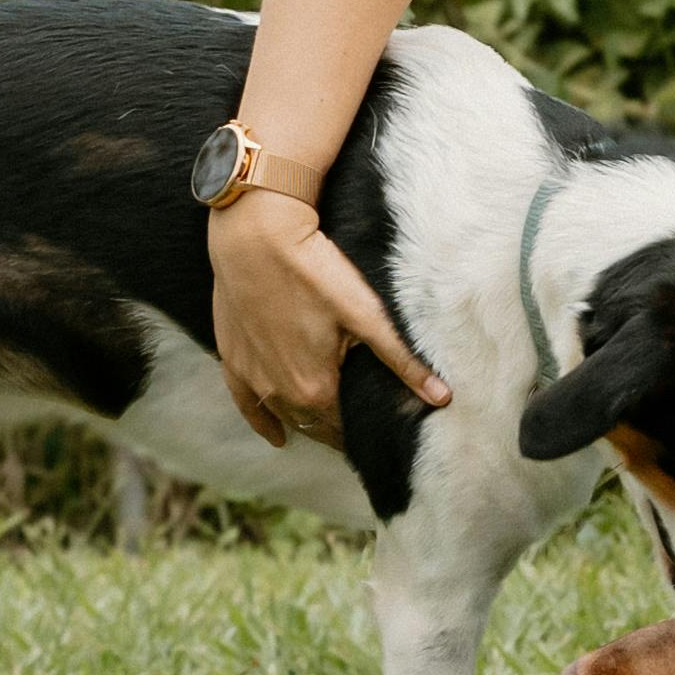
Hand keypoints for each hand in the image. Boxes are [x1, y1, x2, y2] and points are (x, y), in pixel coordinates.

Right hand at [206, 190, 443, 444]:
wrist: (255, 237)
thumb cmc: (315, 271)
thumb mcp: (366, 315)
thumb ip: (402, 361)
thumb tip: (442, 397)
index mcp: (315, 389)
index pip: (345, 430)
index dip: (364, 433)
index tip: (379, 434)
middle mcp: (279, 393)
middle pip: (315, 427)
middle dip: (338, 431)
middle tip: (359, 432)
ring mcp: (252, 377)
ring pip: (283, 417)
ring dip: (306, 425)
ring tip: (329, 432)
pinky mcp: (232, 359)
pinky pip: (245, 406)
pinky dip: (262, 422)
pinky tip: (276, 437)